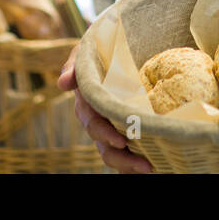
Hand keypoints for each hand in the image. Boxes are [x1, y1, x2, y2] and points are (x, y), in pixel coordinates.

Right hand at [59, 43, 152, 172]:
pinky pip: (126, 152)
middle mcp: (97, 120)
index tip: (122, 141)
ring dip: (130, 165)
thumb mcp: (85, 52)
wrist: (112, 50)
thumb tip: (63, 83)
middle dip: (123, 158)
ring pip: (114, 154)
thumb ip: (74, 65)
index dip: (106, 134)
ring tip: (150, 169)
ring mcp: (110, 128)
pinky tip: (154, 167)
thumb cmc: (98, 50)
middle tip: (145, 164)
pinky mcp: (124, 130)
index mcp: (87, 103)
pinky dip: (134, 164)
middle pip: (105, 146)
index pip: (93, 124)